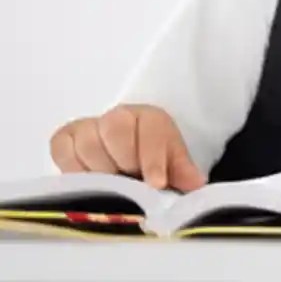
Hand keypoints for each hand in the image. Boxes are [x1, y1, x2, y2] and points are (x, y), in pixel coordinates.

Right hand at [49, 104, 205, 191]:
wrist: (128, 157)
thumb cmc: (152, 160)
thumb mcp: (173, 165)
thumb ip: (183, 172)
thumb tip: (195, 184)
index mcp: (150, 118)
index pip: (151, 130)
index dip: (153, 158)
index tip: (156, 184)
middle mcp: (119, 116)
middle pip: (115, 128)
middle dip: (124, 159)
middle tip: (129, 182)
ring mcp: (89, 126)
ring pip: (87, 140)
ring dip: (99, 169)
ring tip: (110, 187)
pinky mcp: (65, 138)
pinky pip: (61, 147)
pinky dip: (72, 167)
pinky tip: (87, 182)